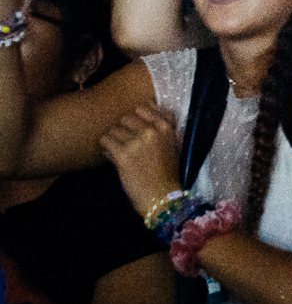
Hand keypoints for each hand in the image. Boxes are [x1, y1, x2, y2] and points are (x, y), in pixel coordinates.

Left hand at [99, 104, 181, 218]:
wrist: (161, 197)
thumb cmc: (167, 172)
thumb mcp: (173, 143)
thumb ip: (164, 124)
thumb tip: (146, 106)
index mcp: (167, 127)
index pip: (144, 108)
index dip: (137, 118)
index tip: (136, 130)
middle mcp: (152, 130)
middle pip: (126, 117)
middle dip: (123, 130)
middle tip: (126, 144)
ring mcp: (137, 141)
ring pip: (113, 129)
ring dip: (114, 140)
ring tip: (120, 152)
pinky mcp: (123, 154)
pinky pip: (105, 140)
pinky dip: (106, 149)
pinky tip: (113, 157)